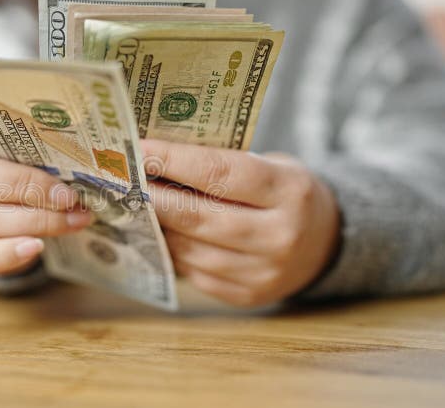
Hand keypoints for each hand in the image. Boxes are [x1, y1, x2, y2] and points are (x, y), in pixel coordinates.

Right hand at [0, 124, 93, 275]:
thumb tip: (79, 159)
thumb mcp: (11, 139)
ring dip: (34, 226)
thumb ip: (32, 143)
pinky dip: (7, 255)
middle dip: (34, 203)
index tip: (64, 189)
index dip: (23, 180)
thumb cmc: (4, 151)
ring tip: (72, 223)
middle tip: (73, 205)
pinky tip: (37, 247)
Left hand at [141, 139, 340, 306]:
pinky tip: (158, 233)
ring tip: (133, 206)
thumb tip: (154, 157)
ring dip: (156, 227)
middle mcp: (280, 235)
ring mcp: (264, 271)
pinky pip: (195, 273)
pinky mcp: (248, 295)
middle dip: (152, 197)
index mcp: (288, 191)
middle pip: (197, 216)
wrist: (325, 242)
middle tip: (120, 180)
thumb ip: (222, 164)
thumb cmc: (285, 192)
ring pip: (190, 249)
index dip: (172, 160)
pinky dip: (172, 251)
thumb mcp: (270, 166)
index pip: (219, 172)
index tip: (137, 148)